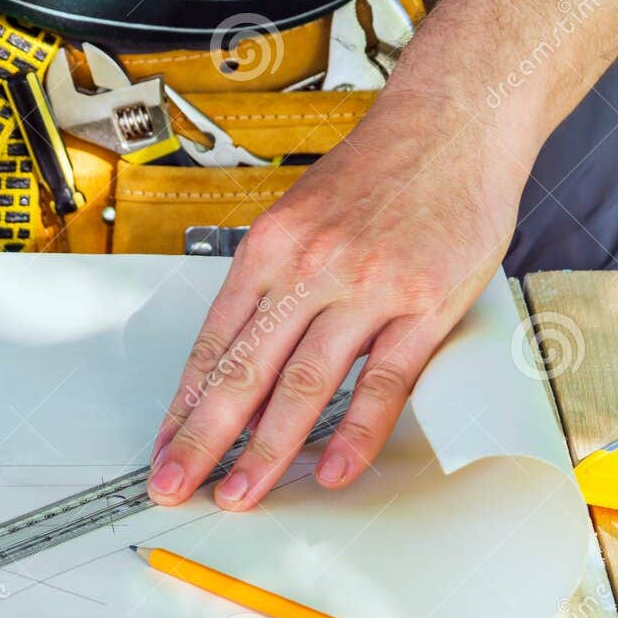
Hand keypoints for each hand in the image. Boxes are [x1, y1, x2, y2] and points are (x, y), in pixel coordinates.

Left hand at [147, 90, 529, 510]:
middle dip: (202, 439)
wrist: (452, 124)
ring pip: (303, 385)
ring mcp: (366, 287)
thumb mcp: (301, 215)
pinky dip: (355, 434)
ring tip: (240, 494)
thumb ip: (275, 280)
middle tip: (174, 484)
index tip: (164, 447)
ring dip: (266, 451)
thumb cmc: (378, 172)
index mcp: (268, 247)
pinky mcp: (424, 305)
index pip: (212, 343)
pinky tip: (332, 471)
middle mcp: (308, 267)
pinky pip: (383, 382)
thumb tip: (243, 351)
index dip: (183, 404)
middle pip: (242, 371)